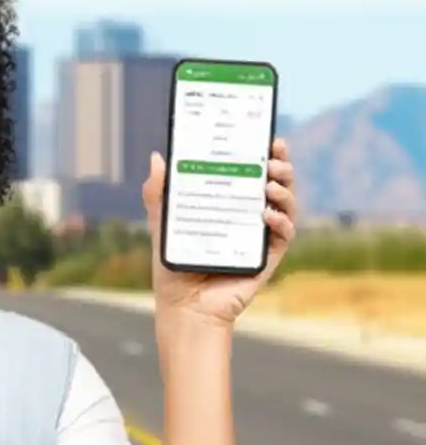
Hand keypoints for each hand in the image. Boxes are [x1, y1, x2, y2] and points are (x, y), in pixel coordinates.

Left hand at [142, 138, 298, 327]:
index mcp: (229, 204)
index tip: (268, 136)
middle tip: (273, 154)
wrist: (184, 308)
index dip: (265, 153)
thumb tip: (158, 157)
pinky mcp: (268, 257)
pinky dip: (280, 221)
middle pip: (276, 183)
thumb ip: (158, 194)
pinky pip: (284, 235)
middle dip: (281, 164)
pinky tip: (265, 214)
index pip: (251, 172)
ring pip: (287, 205)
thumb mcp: (163, 224)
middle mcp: (249, 217)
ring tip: (270, 182)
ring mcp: (261, 236)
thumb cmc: (174, 267)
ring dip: (285, 189)